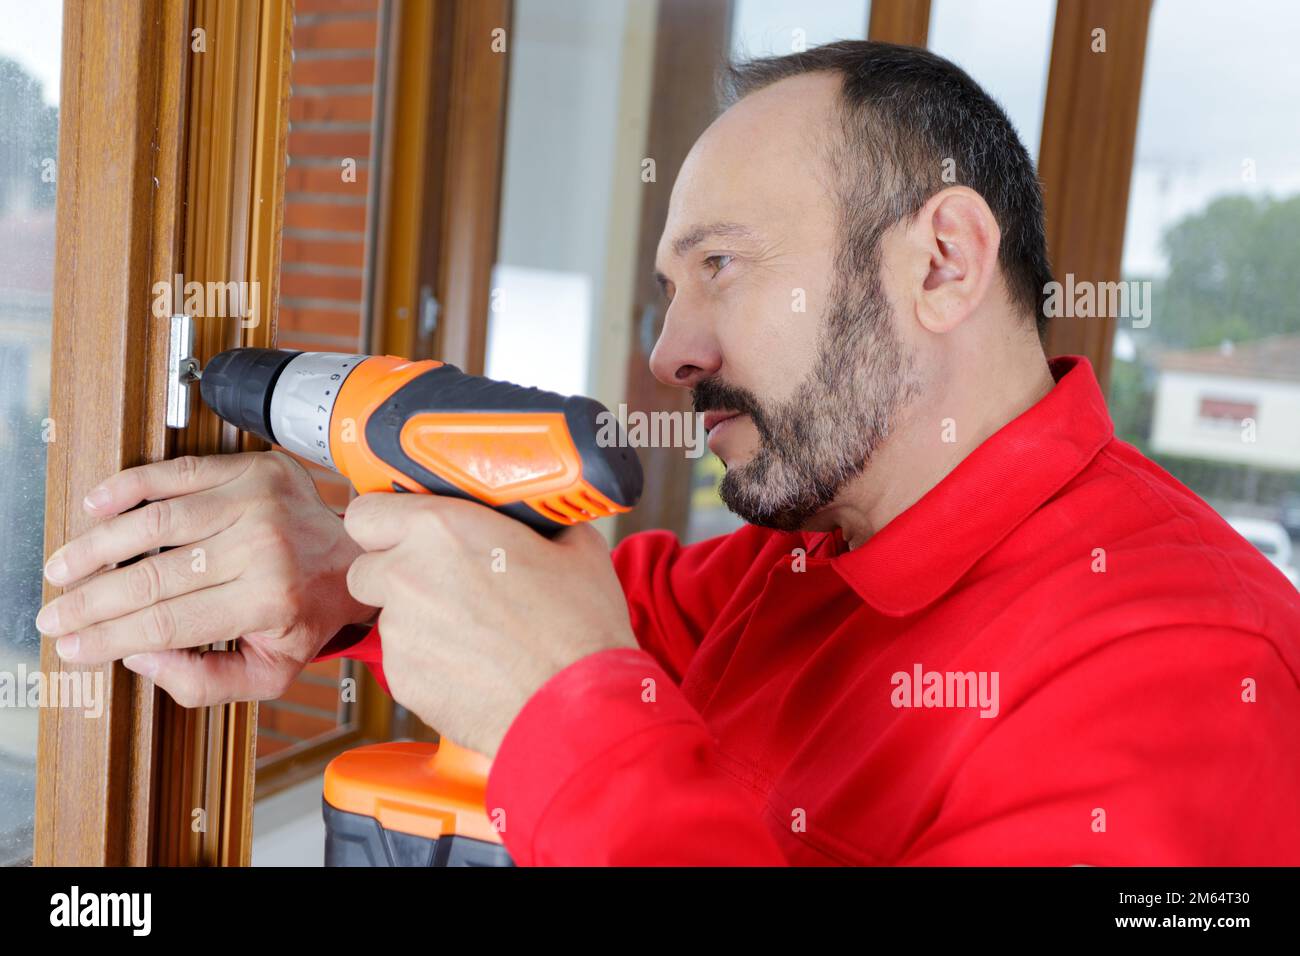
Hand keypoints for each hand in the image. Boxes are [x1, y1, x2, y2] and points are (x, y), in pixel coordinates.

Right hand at [36, 451, 376, 705]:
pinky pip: (176, 474)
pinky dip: (128, 488)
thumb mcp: (273, 670)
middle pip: (153, 577)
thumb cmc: (309, 614)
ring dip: (98, 547)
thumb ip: (206, 682)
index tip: (70, 647)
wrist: (357, 554)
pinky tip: (95, 507)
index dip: (108, 638)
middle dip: (91, 601)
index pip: (167, 624)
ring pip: (155, 522)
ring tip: (62, 569)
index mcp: (267, 602)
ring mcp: (256, 502)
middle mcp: (262, 548)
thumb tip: (140, 659)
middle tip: (53, 615)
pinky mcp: (251, 469)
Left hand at [343, 494, 636, 756]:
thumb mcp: (574, 548)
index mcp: (441, 529)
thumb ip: (535, 523)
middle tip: (442, 580)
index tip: (406, 529)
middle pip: (365, 567)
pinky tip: (474, 663)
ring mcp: (400, 633)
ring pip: (387, 616)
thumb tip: (534, 520)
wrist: (575, 709)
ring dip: (417, 618)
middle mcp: (407, 576)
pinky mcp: (402, 680)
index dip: (386, 521)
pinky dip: (429, 659)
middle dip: (394, 572)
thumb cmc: (577, 630)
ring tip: (474, 631)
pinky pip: (403, 659)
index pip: (367, 511)